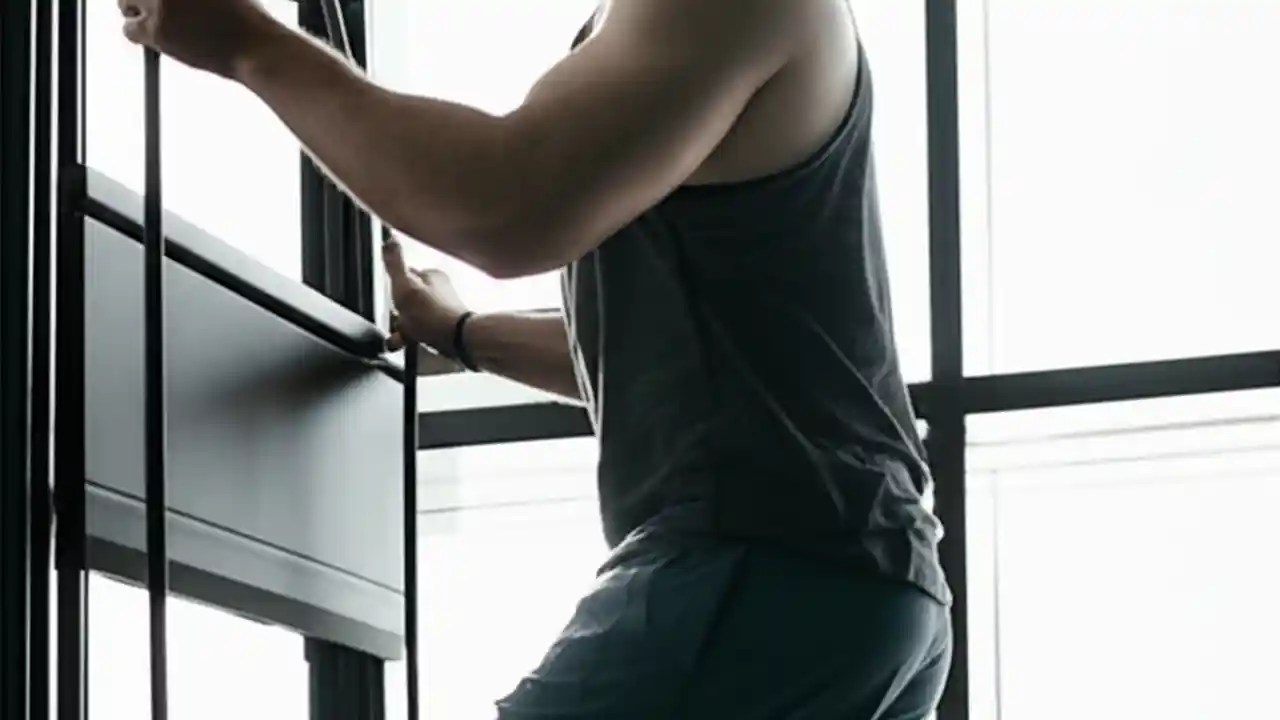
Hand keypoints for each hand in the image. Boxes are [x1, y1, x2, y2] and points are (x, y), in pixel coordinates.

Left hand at [119, 0, 276, 78]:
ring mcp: (161, 4)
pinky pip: (129, 30)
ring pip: (125, 2)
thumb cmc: (247, 21)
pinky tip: (153, 37)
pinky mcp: (156, 30)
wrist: (256, 48)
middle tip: (143, 4)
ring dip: (133, 10)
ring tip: (148, 20)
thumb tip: (181, 3)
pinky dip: (137, 33)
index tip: (160, 2)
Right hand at [382, 240, 468, 353]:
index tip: (389, 295)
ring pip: (415, 316)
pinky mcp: (446, 330)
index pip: (406, 274)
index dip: (394, 285)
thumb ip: (395, 264)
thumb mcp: (405, 285)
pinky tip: (407, 343)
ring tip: (397, 337)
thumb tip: (390, 240)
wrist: (457, 340)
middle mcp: (440, 291)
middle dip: (397, 311)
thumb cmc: (432, 314)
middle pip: (410, 298)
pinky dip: (413, 337)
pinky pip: (423, 332)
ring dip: (403, 326)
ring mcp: (444, 311)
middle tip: (393, 319)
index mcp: (431, 276)